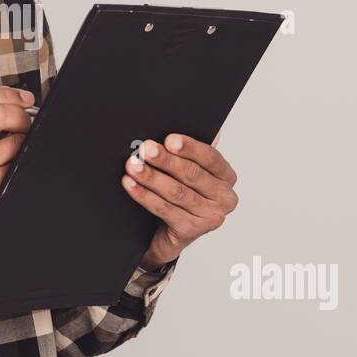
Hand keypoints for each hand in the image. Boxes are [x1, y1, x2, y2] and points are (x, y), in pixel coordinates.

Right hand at [0, 86, 35, 276]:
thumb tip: (17, 104)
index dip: (5, 94)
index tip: (24, 98)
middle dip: (21, 116)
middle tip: (27, 124)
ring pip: (12, 143)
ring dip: (23, 146)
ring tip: (15, 157)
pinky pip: (15, 167)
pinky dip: (20, 168)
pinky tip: (10, 175)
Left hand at [122, 132, 237, 270]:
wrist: (169, 233)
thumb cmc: (180, 193)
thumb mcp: (187, 172)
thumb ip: (191, 152)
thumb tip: (186, 123)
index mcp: (226, 177)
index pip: (211, 158)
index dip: (189, 148)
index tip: (169, 139)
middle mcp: (224, 198)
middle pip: (192, 174)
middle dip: (165, 160)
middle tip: (144, 149)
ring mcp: (210, 217)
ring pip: (176, 192)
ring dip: (151, 177)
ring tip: (133, 165)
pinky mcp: (191, 231)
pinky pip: (164, 209)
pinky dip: (144, 195)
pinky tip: (130, 184)